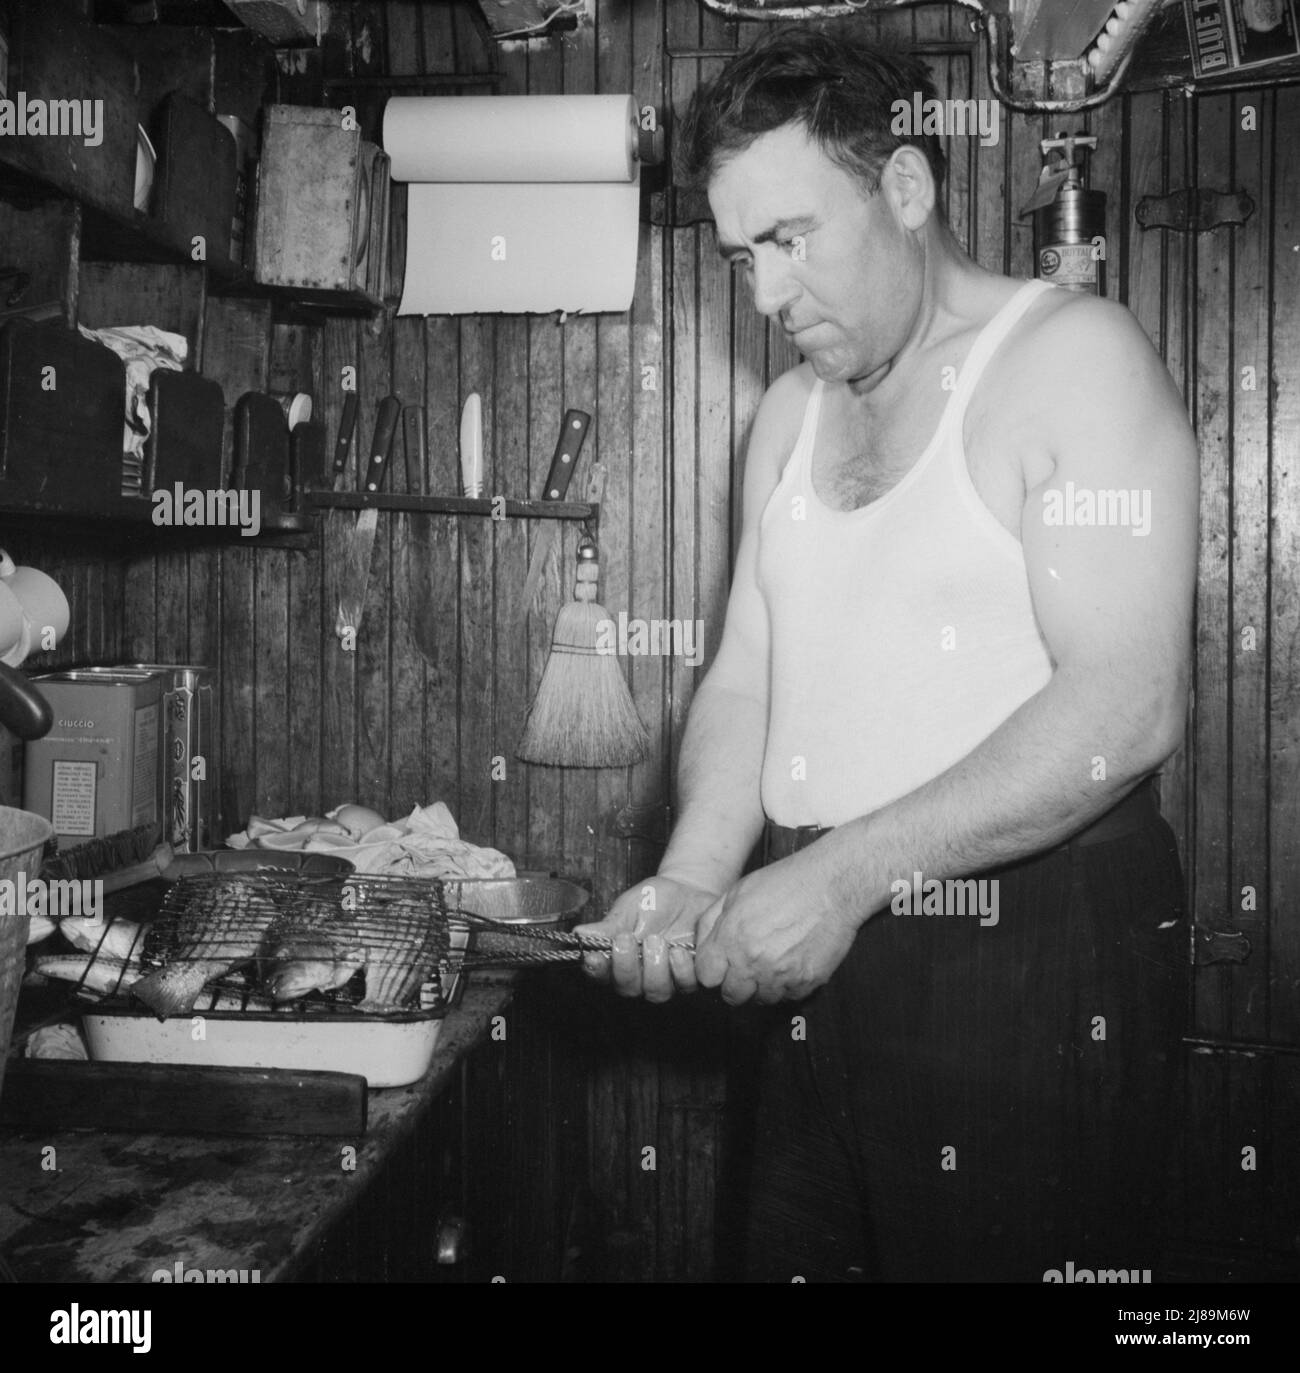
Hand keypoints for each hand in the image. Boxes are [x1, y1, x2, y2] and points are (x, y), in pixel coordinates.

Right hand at [575, 874, 719, 1002]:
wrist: (688, 890)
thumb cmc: (654, 900)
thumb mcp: (629, 909)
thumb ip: (609, 926)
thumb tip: (578, 934)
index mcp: (619, 961)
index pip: (602, 975)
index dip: (596, 970)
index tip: (593, 957)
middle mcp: (641, 976)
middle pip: (627, 988)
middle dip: (625, 966)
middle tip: (626, 938)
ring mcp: (667, 979)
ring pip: (656, 991)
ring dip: (654, 968)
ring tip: (655, 940)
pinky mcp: (693, 976)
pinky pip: (687, 984)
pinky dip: (682, 970)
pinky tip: (680, 951)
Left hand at [694, 854, 861, 1005]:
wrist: (832, 886)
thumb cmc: (784, 883)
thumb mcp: (737, 892)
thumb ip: (712, 922)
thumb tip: (699, 946)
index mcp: (731, 939)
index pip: (706, 977)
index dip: (712, 970)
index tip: (721, 963)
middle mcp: (753, 962)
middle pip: (731, 995)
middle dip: (734, 983)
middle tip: (746, 965)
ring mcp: (781, 976)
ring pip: (760, 999)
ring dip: (762, 986)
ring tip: (772, 960)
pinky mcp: (806, 982)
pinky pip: (787, 996)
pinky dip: (787, 985)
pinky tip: (791, 961)